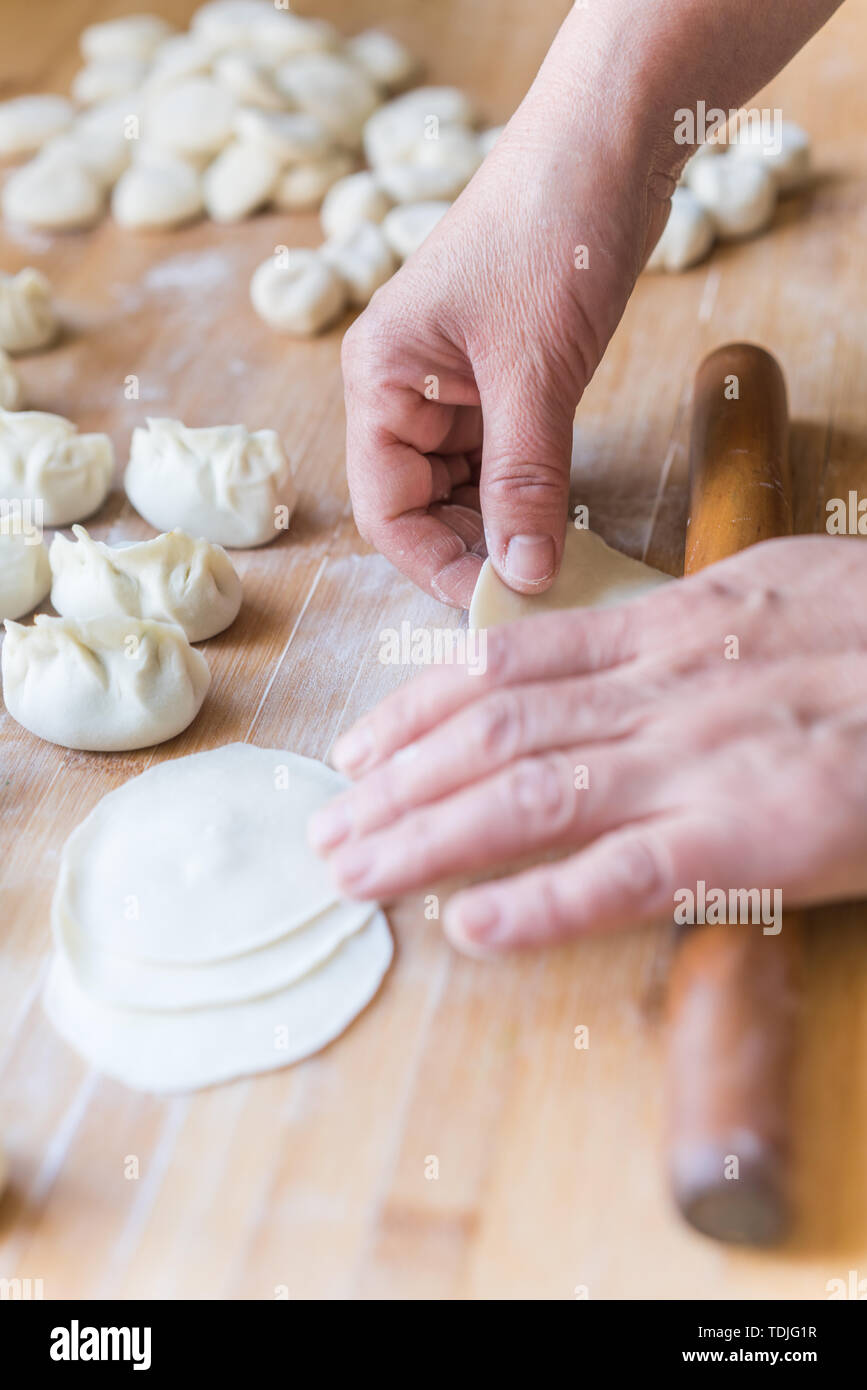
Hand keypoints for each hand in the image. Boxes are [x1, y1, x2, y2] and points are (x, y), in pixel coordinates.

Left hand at [310, 537, 866, 951]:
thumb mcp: (774, 592)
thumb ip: (683, 626)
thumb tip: (614, 651)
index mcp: (671, 627)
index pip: (507, 666)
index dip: (416, 709)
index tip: (358, 745)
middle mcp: (663, 689)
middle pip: (490, 736)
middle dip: (394, 785)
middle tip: (326, 829)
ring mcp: (700, 761)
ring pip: (526, 798)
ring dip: (425, 839)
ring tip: (355, 873)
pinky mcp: (752, 835)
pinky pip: (623, 875)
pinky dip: (540, 903)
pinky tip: (471, 929)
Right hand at [340, 0, 842, 608]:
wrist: (608, 143)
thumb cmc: (550, 233)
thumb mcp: (534, 370)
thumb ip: (525, 478)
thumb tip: (524, 575)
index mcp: (379, 382)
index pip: (387, 511)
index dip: (438, 566)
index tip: (499, 605)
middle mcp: (403, 391)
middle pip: (422, 508)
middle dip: (475, 551)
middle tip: (538, 588)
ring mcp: (452, 388)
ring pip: (466, 491)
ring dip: (506, 527)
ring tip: (557, 558)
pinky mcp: (500, 380)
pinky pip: (503, 460)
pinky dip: (530, 493)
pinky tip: (563, 515)